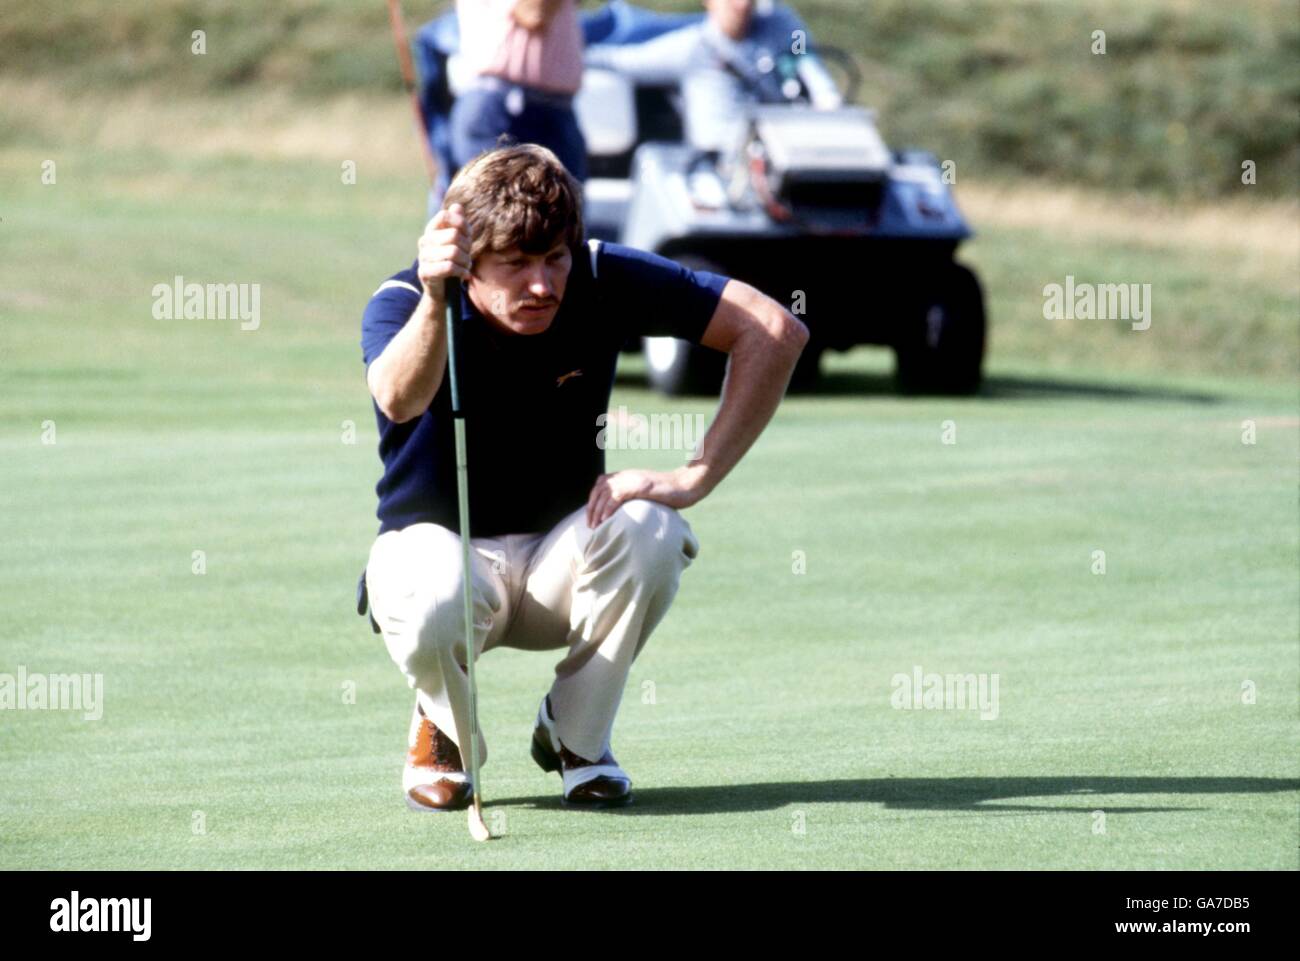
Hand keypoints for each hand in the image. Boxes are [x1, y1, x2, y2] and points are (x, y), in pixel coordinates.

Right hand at [417, 203, 471, 298]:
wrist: (441, 288)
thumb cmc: (451, 260)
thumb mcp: (459, 241)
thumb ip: (459, 224)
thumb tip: (457, 206)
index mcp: (431, 230)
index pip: (444, 216)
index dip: (460, 223)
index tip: (468, 235)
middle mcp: (424, 241)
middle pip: (453, 235)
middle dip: (467, 247)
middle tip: (468, 255)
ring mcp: (423, 256)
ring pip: (453, 252)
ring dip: (466, 261)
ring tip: (466, 266)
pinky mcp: (424, 272)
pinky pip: (449, 267)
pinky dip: (461, 271)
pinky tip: (464, 275)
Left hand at [585, 466, 707, 528]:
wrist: (687, 485)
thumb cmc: (670, 493)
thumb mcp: (647, 492)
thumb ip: (633, 496)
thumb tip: (622, 512)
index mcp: (627, 476)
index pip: (601, 484)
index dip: (593, 501)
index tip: (591, 517)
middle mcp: (627, 475)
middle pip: (600, 489)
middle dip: (592, 508)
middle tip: (590, 525)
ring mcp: (633, 479)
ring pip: (605, 493)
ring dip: (597, 511)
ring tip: (595, 526)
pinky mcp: (640, 486)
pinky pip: (617, 497)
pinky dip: (608, 509)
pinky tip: (606, 520)